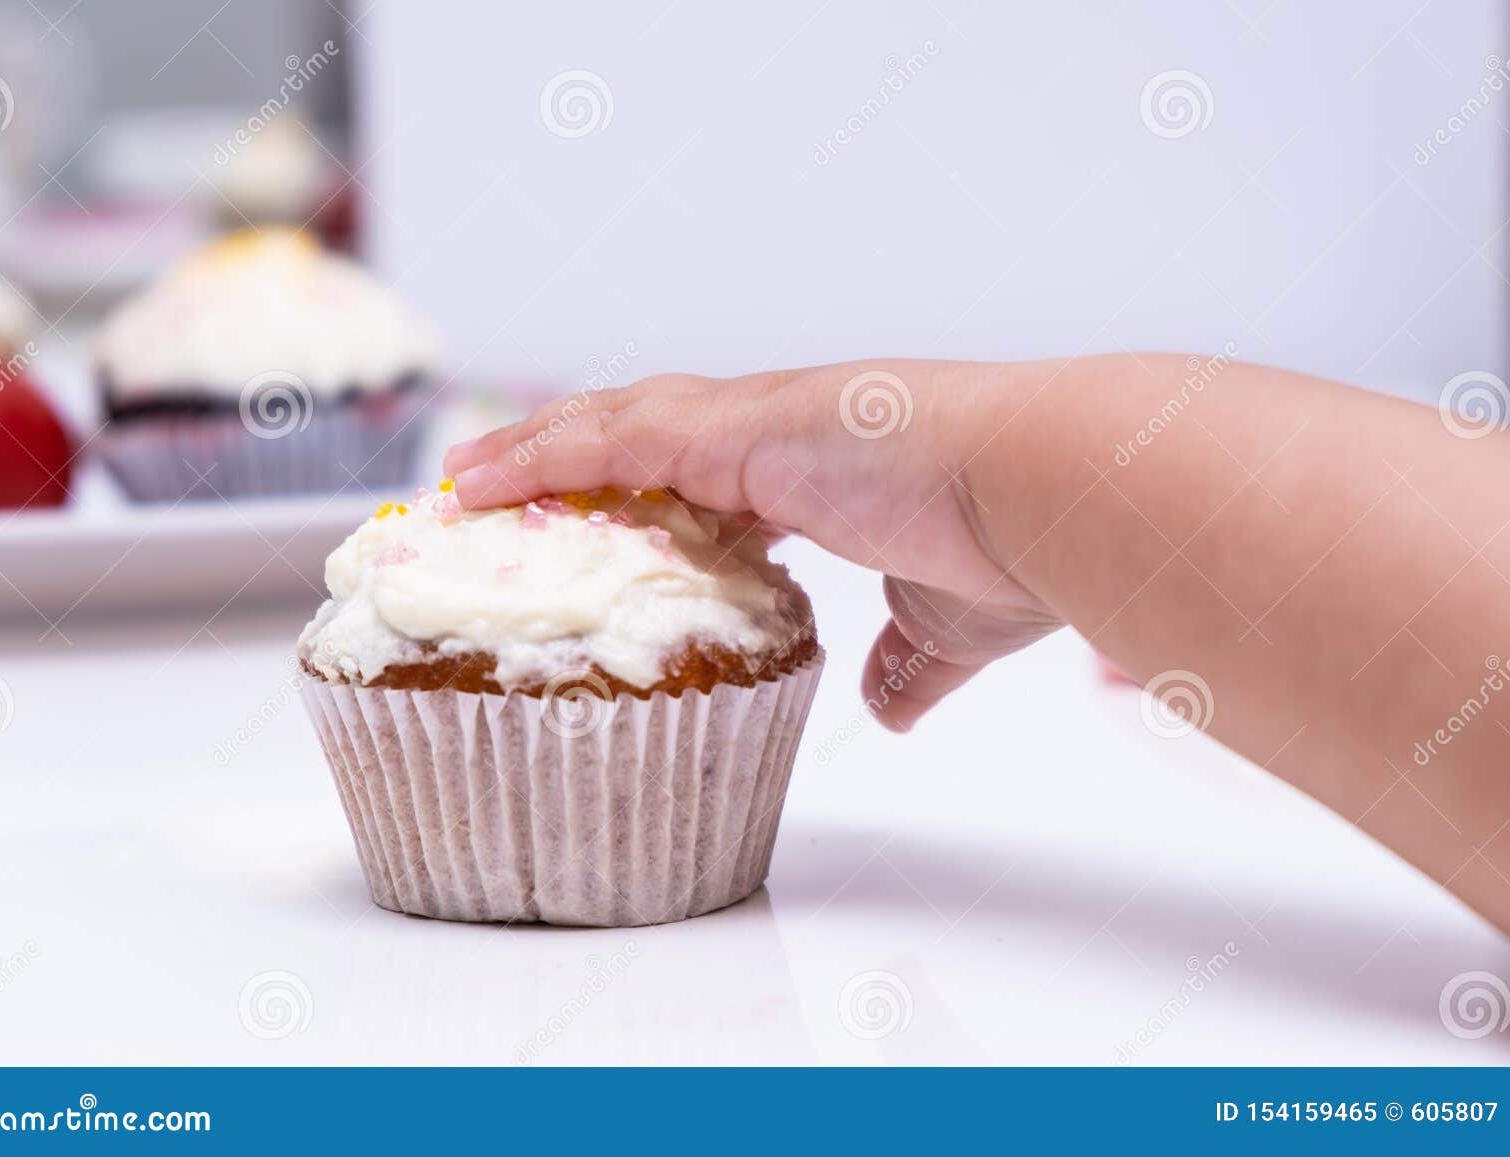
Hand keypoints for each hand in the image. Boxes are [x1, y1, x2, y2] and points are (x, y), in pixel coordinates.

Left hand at [444, 361, 1061, 729]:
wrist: (1044, 492)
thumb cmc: (1011, 547)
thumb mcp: (942, 625)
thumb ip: (904, 662)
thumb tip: (887, 708)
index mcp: (816, 467)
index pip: (697, 470)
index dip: (637, 489)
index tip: (589, 520)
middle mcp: (776, 430)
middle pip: (639, 431)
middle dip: (568, 460)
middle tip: (497, 493)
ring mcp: (756, 422)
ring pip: (612, 423)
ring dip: (533, 449)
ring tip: (465, 480)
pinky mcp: (740, 429)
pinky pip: (609, 438)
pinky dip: (539, 455)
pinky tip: (482, 477)